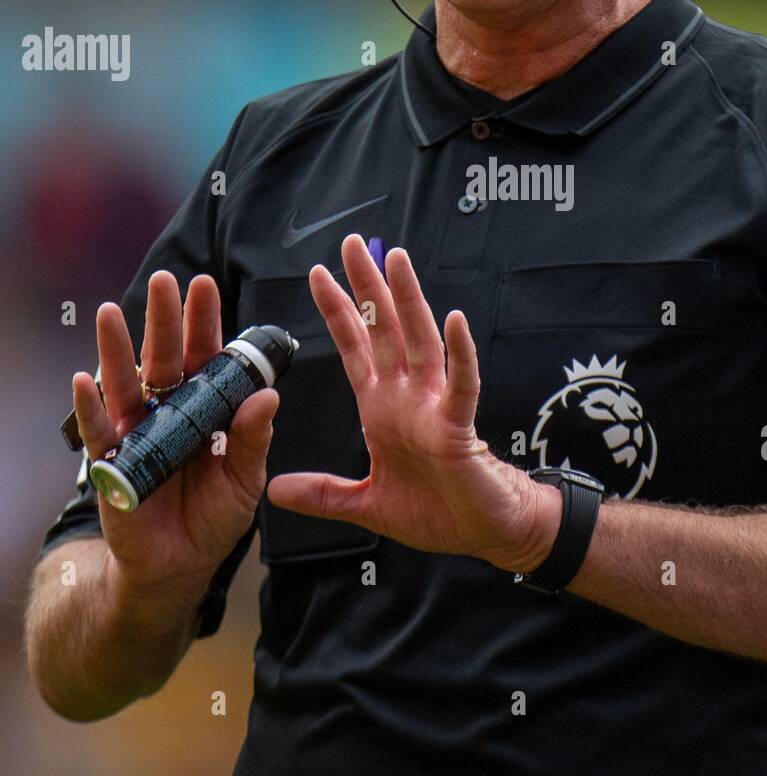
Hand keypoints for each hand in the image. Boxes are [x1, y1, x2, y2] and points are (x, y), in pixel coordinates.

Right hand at [72, 272, 278, 591]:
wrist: (179, 565)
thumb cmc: (215, 516)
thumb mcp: (245, 478)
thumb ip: (252, 438)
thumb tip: (268, 395)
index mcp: (205, 407)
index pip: (206, 357)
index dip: (204, 323)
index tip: (206, 286)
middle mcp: (168, 410)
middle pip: (165, 358)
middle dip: (164, 319)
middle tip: (164, 281)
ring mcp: (136, 431)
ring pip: (126, 382)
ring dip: (117, 348)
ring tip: (111, 313)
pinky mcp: (111, 461)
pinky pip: (97, 430)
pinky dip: (90, 406)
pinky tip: (85, 379)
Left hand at [266, 234, 560, 572]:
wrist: (482, 532)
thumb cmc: (436, 512)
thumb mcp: (365, 506)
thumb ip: (324, 495)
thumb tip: (275, 490)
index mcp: (382, 408)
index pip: (356, 347)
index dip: (338, 311)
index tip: (319, 275)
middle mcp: (407, 397)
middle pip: (385, 330)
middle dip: (368, 287)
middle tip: (354, 244)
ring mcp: (435, 407)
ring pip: (420, 342)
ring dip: (408, 301)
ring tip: (396, 261)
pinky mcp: (459, 427)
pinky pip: (461, 384)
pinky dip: (460, 354)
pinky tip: (455, 322)